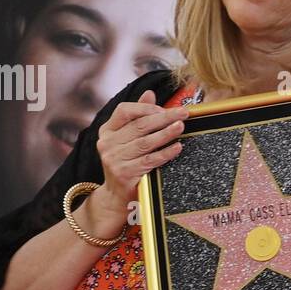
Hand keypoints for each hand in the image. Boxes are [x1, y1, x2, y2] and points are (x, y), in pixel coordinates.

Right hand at [90, 90, 189, 230]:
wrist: (116, 196)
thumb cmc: (125, 162)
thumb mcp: (126, 138)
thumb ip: (137, 116)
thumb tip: (150, 93)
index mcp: (107, 131)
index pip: (124, 110)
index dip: (145, 108)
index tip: (164, 108)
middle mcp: (107, 143)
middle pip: (139, 126)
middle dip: (164, 117)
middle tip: (183, 112)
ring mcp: (114, 159)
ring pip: (145, 142)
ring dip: (166, 133)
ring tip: (181, 126)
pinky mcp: (124, 173)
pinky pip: (150, 160)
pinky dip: (165, 153)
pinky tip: (177, 147)